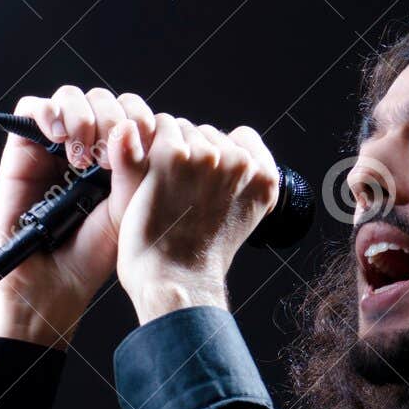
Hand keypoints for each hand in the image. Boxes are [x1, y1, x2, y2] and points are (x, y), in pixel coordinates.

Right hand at [0, 85, 155, 345]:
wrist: (53, 278)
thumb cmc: (92, 251)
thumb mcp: (127, 209)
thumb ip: (134, 168)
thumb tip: (130, 127)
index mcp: (120, 157)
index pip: (132, 113)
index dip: (139, 119)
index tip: (144, 144)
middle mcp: (89, 146)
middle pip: (103, 100)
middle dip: (111, 119)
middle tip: (108, 159)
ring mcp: (55, 145)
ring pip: (71, 97)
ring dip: (82, 116)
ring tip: (82, 155)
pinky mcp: (23, 148)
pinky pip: (32, 107)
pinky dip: (48, 112)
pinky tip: (59, 137)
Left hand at [107, 114, 279, 322]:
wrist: (175, 281)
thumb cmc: (200, 259)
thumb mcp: (240, 216)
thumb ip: (241, 181)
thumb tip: (233, 150)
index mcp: (264, 179)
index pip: (242, 138)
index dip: (219, 154)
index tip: (205, 182)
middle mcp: (239, 164)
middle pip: (206, 132)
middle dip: (189, 154)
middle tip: (179, 194)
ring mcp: (206, 157)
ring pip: (179, 128)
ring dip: (165, 151)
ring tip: (163, 190)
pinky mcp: (171, 156)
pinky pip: (155, 129)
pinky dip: (144, 148)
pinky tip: (146, 179)